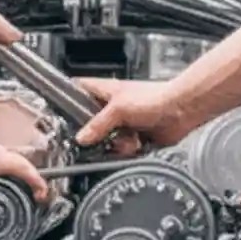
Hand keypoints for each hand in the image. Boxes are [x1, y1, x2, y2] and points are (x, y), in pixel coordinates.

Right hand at [73, 78, 193, 154]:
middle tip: (101, 136)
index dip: (67, 98)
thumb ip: (98, 124)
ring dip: (116, 144)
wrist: (181, 110)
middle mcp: (112, 107)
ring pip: (106, 140)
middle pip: (90, 123)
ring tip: (128, 139)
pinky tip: (137, 144)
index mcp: (105, 91)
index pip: (78, 89)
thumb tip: (81, 138)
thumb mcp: (119, 108)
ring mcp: (123, 123)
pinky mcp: (134, 138)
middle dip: (95, 134)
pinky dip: (128, 150)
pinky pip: (122, 150)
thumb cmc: (155, 98)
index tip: (59, 111)